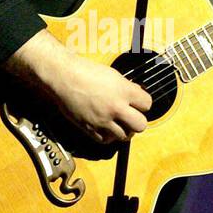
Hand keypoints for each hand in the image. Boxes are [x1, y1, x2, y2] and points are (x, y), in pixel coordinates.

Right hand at [3, 29, 151, 143]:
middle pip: (141, 125)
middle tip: (131, 116)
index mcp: (124, 91)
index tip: (138, 102)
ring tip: (118, 123)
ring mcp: (103, 120)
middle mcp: (116, 107)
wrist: (64, 77)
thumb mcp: (112, 75)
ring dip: (124, 130)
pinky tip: (106, 127)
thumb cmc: (85, 71)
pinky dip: (108, 136)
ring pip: (125, 136)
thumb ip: (127, 87)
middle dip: (137, 121)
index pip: (147, 104)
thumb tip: (136, 94)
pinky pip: (106, 140)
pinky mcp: (90, 128)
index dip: (143, 103)